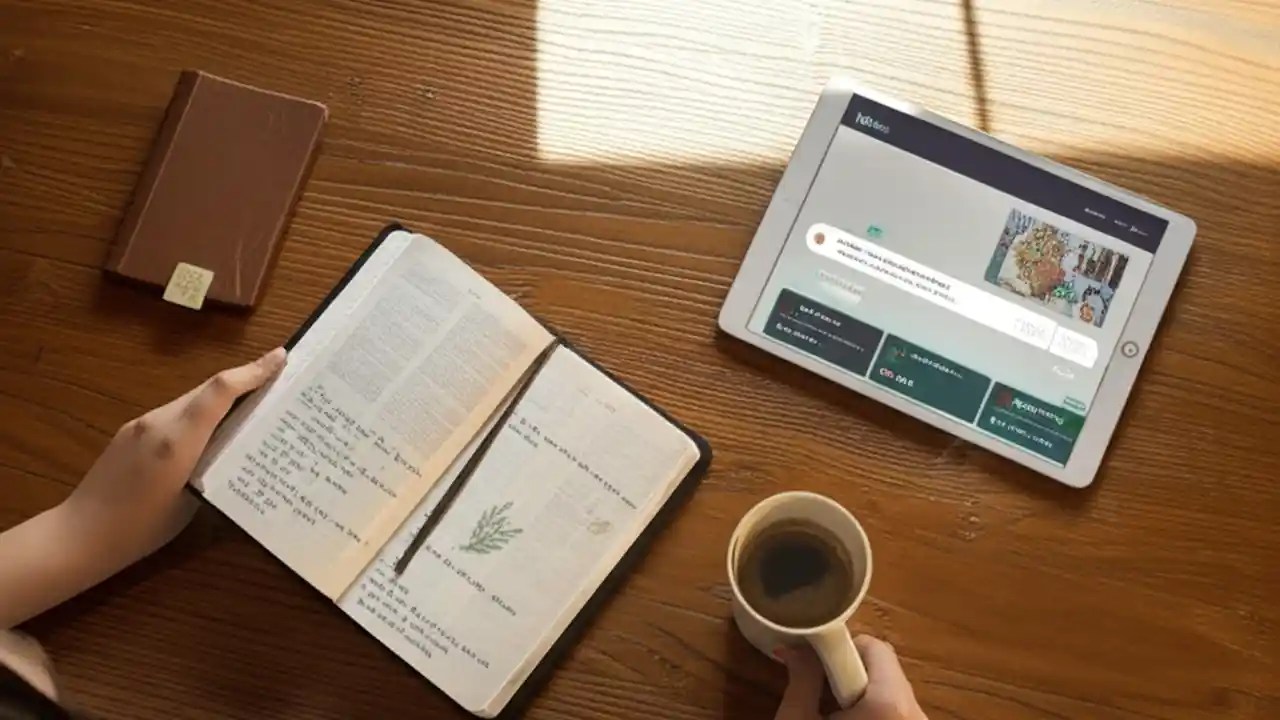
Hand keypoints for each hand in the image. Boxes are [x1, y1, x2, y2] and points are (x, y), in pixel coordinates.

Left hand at [1, 348, 286, 628]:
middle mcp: (158, 422)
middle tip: (276, 383)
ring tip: (250, 409)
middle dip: (243, 380)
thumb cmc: (141, 530)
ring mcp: (140, 424)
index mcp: (178, 441)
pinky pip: (174, 414)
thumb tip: (236, 448)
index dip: (253, 371)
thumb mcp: (193, 502)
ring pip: (190, 400)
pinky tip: (210, 433)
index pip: (220, 391)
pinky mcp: (130, 432)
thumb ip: (214, 466)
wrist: (80, 535)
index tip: (280, 357)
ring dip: (220, 399)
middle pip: (207, 389)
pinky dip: (198, 415)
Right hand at [774, 636, 926, 719]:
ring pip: (893, 691)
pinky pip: (899, 711)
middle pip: (885, 669)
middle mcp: (916, 713)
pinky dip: (877, 710)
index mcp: (890, 704)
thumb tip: (794, 646)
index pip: (873, 647)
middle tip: (823, 690)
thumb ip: (801, 679)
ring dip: (864, 693)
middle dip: (852, 672)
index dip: (841, 649)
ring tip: (836, 713)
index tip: (818, 662)